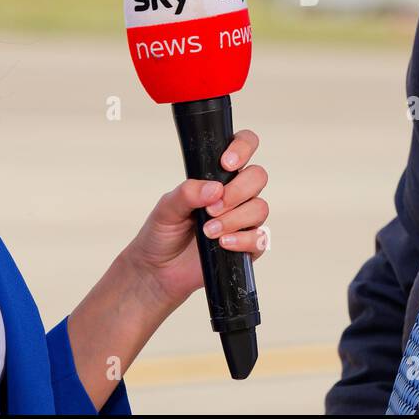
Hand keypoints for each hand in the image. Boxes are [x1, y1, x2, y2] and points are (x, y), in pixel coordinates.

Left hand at [123, 129, 269, 310]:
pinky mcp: (247, 246)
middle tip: (212, 207)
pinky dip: (243, 240)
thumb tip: (214, 188)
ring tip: (209, 231)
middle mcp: (235, 194)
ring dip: (235, 218)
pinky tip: (223, 244)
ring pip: (260, 207)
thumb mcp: (166, 208)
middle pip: (258, 177)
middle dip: (238, 190)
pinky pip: (260, 238)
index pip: (243, 147)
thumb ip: (187, 193)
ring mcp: (243, 220)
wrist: (158, 271)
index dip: (242, 148)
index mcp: (217, 176)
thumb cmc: (162, 233)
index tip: (227, 163)